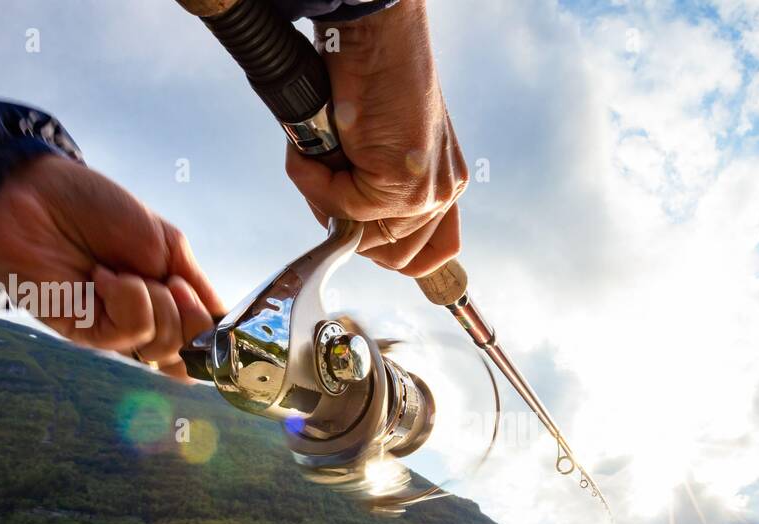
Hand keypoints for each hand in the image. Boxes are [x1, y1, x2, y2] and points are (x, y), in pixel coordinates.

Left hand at [0, 154, 224, 379]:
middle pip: (187, 351)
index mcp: (166, 300)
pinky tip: (103, 276)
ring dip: (155, 304)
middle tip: (168, 280)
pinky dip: (127, 300)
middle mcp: (143, 321)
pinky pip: (128, 333)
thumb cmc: (100, 209)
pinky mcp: (84, 332)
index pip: (201, 340)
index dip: (213, 333)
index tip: (200, 300)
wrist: (41, 194)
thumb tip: (225, 322)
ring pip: (161, 347)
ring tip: (126, 272)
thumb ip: (196, 285)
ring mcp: (113, 329)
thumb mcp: (168, 242)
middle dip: (188, 315)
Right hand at [285, 0, 467, 277]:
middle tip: (324, 179)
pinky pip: (343, 209)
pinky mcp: (404, 182)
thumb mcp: (377, 147)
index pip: (430, 253)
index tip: (354, 233)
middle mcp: (445, 191)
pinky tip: (316, 143)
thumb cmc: (368, 79)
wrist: (376, 33)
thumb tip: (343, 231)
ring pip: (365, 238)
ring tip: (320, 158)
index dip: (385, 250)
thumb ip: (374, 193)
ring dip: (327, 203)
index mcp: (444, 183)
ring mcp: (428, 191)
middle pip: (391, 256)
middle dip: (346, 227)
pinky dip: (314, 180)